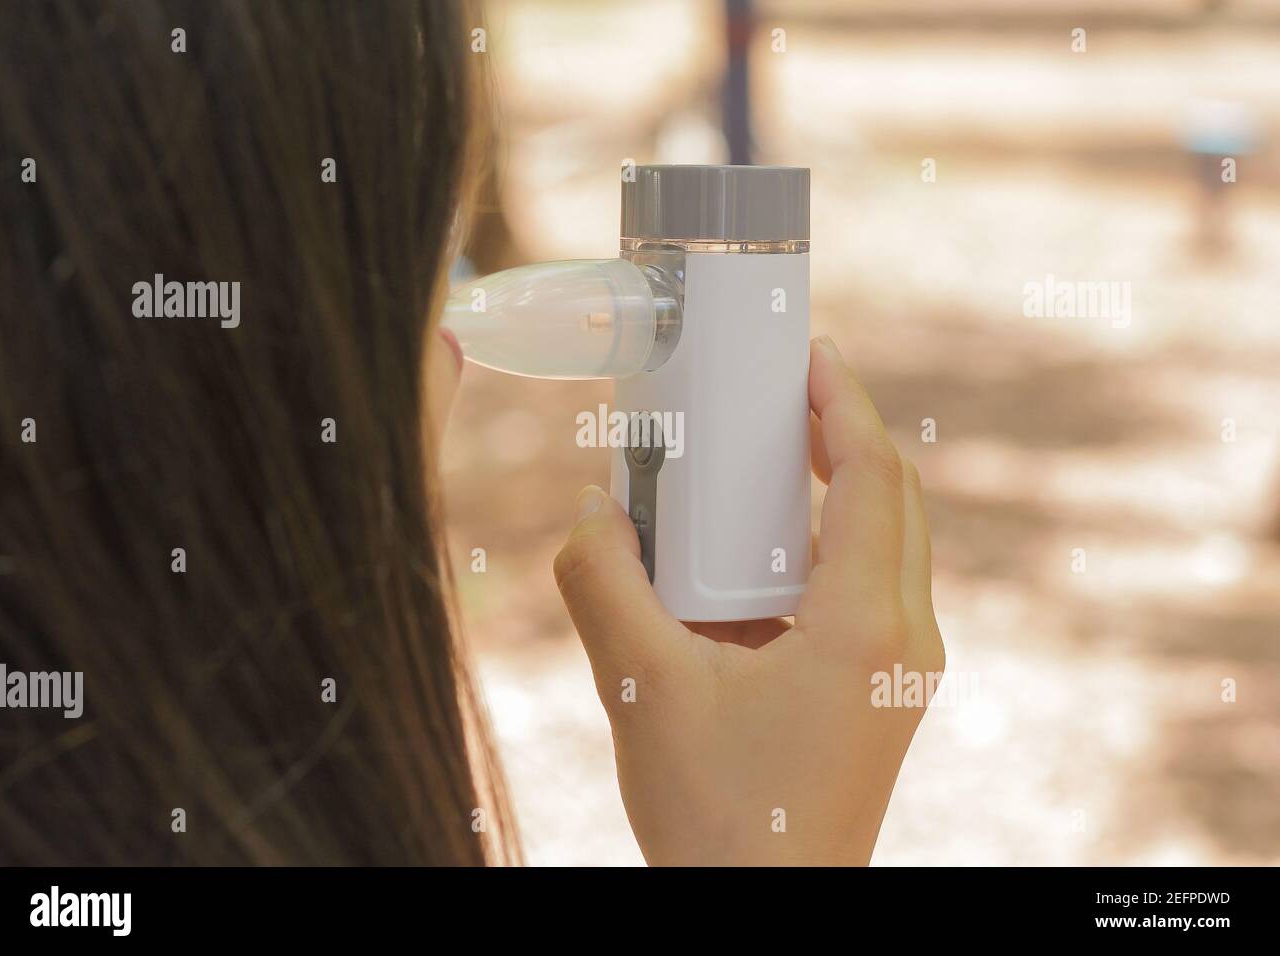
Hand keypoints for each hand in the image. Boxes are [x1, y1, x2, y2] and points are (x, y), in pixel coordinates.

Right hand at [553, 336, 943, 865]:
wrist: (765, 916)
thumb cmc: (717, 818)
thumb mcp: (639, 689)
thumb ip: (602, 583)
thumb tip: (592, 511)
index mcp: (866, 628)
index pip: (872, 477)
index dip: (841, 401)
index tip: (805, 349)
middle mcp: (905, 641)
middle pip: (890, 500)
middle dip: (836, 436)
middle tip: (772, 395)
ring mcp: (900, 671)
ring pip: (883, 545)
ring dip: (828, 493)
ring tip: (755, 464)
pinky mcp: (880, 694)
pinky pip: (865, 591)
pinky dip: (818, 550)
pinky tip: (749, 560)